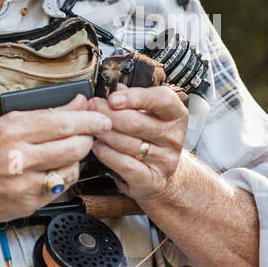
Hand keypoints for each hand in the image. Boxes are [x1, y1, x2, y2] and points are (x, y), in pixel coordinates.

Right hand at [0, 94, 111, 222]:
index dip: (89, 119)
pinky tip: (56, 169)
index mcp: (11, 132)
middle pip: (73, 147)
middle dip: (89, 138)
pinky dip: (64, 176)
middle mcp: (18, 159)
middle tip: (90, 133)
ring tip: (68, 151)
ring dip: (78, 159)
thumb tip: (77, 103)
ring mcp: (23, 185)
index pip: (63, 123)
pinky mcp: (28, 204)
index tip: (101, 117)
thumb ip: (43, 115)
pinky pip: (60, 188)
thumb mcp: (3, 123)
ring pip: (72, 169)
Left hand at [87, 84, 189, 201]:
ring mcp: (165, 159)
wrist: (164, 172)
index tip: (113, 98)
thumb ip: (134, 99)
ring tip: (91, 127)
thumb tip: (116, 87)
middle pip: (137, 122)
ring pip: (127, 143)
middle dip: (109, 114)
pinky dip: (107, 154)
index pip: (161, 100)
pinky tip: (97, 146)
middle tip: (92, 108)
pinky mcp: (152, 178)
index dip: (135, 97)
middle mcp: (174, 137)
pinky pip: (125, 164)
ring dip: (104, 133)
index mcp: (176, 115)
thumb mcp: (150, 114)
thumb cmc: (152, 137)